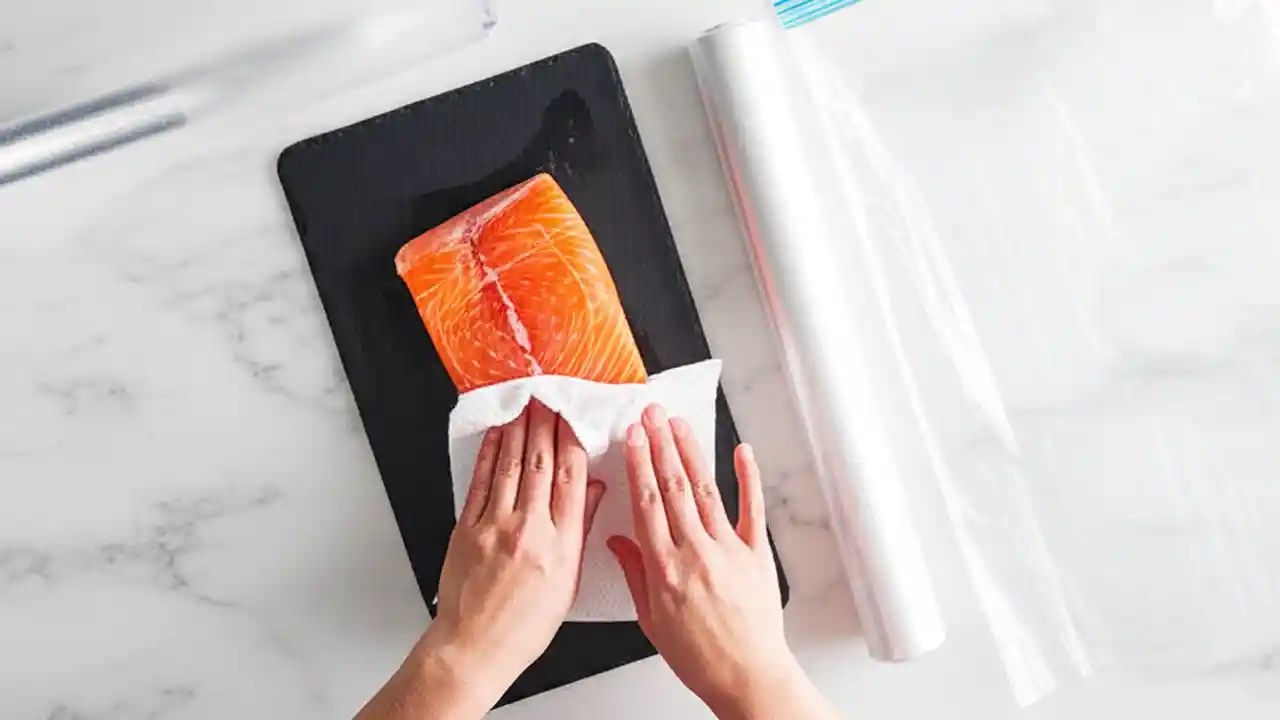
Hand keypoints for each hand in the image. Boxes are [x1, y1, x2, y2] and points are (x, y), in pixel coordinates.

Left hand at [356, 400, 603, 719]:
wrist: (476, 647)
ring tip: (526, 406)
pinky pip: (481, 483)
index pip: (572, 478)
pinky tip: (498, 436)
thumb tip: (591, 490)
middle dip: (545, 425)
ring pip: (512, 466)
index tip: (574, 416)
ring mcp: (495, 527)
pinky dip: (490, 455)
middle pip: (542, 464)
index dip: (572, 440)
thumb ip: (580, 529)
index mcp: (560, 544)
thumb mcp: (569, 582)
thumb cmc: (524, 625)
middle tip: (548, 397)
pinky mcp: (467, 529)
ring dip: (520, 431)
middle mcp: (529, 530)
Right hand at [607, 405, 836, 719]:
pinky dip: (748, 478)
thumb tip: (616, 541)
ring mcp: (729, 551)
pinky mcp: (757, 555)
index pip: (647, 504)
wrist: (746, 677)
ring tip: (679, 423)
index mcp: (665, 569)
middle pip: (673, 488)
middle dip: (660, 445)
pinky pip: (753, 510)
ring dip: (691, 452)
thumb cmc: (699, 656)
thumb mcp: (651, 620)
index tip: (632, 436)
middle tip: (651, 413)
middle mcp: (696, 554)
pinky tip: (741, 452)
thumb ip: (634, 574)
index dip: (638, 465)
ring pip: (705, 491)